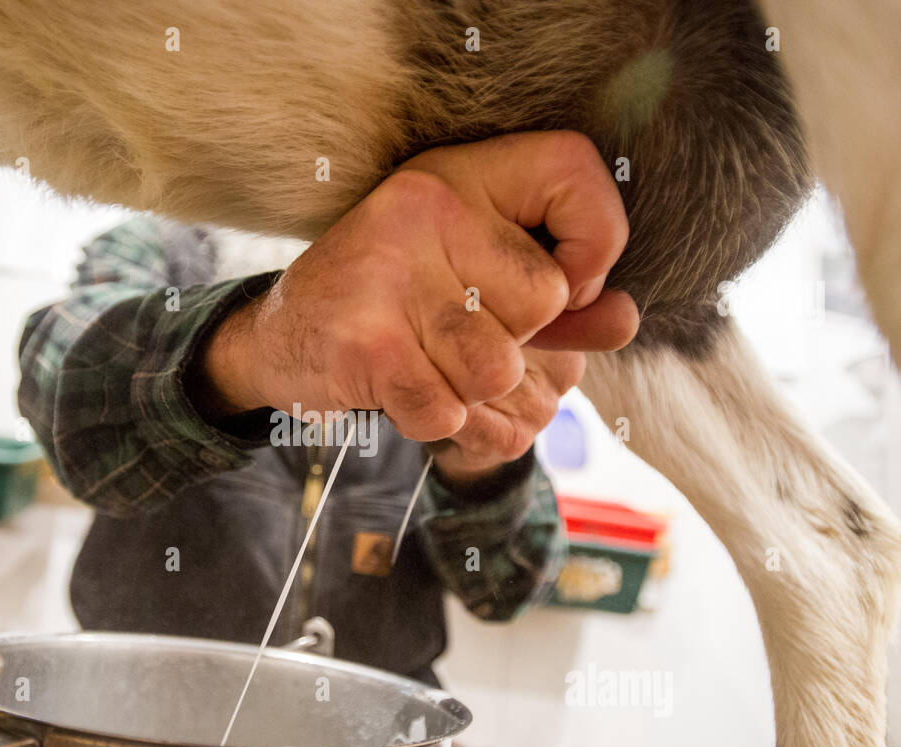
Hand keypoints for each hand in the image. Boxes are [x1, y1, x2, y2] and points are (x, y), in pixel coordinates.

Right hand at [195, 131, 637, 452]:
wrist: (277, 339)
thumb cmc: (393, 308)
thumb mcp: (471, 281)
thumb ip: (559, 304)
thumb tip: (624, 319)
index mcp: (457, 179)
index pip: (571, 170)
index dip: (597, 238)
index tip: (572, 285)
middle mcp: (423, 210)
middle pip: (543, 299)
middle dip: (516, 345)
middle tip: (456, 339)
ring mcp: (388, 275)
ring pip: (498, 367)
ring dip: (471, 393)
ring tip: (428, 368)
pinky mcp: (365, 343)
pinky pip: (448, 411)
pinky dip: (436, 423)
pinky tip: (402, 394)